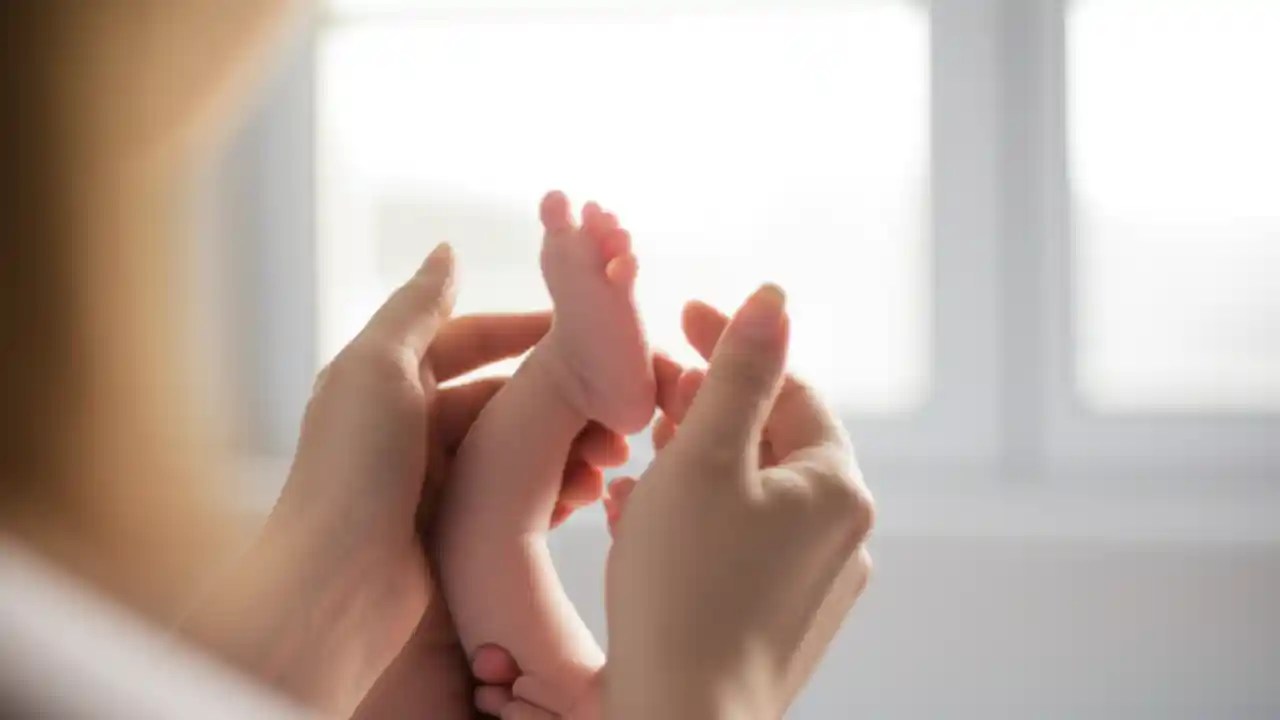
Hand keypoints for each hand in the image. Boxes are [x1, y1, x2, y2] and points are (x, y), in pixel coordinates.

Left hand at [187, 244, 626, 717]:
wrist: (333, 593)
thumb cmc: (348, 471)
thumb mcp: (377, 369)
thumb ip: (416, 307)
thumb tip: (448, 249)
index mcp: (389, 381)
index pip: (469, 339)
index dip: (524, 329)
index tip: (582, 328)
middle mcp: (411, 428)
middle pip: (503, 397)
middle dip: (559, 399)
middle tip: (617, 408)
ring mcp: (434, 483)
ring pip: (517, 449)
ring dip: (565, 447)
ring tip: (609, 456)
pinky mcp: (455, 532)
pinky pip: (518, 500)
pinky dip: (553, 493)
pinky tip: (586, 496)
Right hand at [604, 286, 874, 719]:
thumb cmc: (686, 589)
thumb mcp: (706, 458)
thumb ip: (739, 372)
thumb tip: (774, 299)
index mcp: (836, 486)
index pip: (789, 386)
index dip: (733, 345)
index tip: (680, 316)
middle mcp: (842, 533)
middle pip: (771, 440)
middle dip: (706, 407)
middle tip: (648, 389)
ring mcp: (816, 581)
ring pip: (750, 492)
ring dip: (692, 461)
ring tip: (634, 455)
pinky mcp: (783, 618)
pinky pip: (740, 542)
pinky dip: (695, 516)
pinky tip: (639, 516)